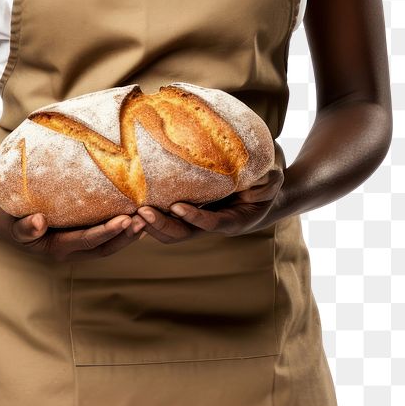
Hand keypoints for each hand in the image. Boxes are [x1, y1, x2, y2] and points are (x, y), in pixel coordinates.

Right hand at [8, 211, 147, 262]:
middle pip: (105, 247)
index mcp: (59, 249)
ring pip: (109, 245)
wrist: (11, 224)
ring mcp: (79, 247)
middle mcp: (73, 252)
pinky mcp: (82, 238)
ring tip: (146, 219)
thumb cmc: (14, 223)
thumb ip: (26, 228)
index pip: (89, 241)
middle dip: (126, 236)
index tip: (126, 220)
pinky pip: (105, 237)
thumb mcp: (16, 227)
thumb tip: (39, 221)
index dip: (108, 231)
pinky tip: (134, 218)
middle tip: (144, 219)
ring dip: (128, 234)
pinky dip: (121, 230)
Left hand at [136, 167, 284, 243]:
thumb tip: (268, 171)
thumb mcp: (272, 179)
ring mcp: (197, 221)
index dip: (197, 218)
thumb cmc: (266, 182)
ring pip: (171, 232)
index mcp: (234, 219)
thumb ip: (269, 178)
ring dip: (151, 226)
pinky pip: (166, 220)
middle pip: (183, 233)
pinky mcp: (187, 213)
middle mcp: (212, 224)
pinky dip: (151, 218)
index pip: (213, 223)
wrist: (258, 192)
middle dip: (162, 226)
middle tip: (143, 211)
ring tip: (132, 213)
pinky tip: (133, 207)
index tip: (179, 207)